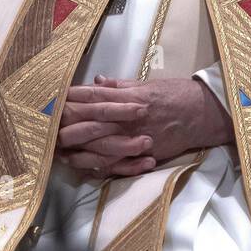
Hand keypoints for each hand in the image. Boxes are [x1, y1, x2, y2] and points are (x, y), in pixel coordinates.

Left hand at [55, 75, 233, 178]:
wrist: (203, 113)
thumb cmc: (176, 94)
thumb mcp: (147, 83)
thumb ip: (120, 86)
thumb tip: (97, 81)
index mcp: (130, 97)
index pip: (95, 97)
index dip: (73, 99)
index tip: (54, 99)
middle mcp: (131, 118)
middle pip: (93, 124)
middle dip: (69, 126)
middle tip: (47, 128)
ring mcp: (138, 138)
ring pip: (102, 147)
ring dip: (80, 150)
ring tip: (60, 152)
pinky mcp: (146, 155)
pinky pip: (120, 164)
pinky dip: (102, 167)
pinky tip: (86, 168)